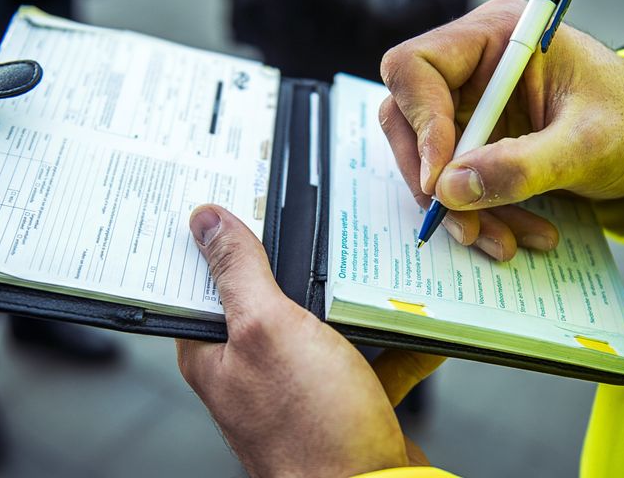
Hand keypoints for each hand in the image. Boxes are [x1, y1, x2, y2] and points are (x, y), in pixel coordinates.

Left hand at [176, 205, 441, 476]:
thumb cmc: (309, 431)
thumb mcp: (267, 330)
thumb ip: (237, 272)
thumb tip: (205, 221)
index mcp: (215, 351)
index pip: (202, 278)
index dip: (217, 236)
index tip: (237, 193)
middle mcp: (252, 368)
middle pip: (269, 294)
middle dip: (298, 259)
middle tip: (320, 215)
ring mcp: (300, 386)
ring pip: (325, 323)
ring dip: (354, 298)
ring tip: (377, 261)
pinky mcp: (345, 402)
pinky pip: (373, 358)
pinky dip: (399, 342)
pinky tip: (421, 323)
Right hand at [379, 0, 623, 260]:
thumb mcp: (587, 145)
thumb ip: (521, 165)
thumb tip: (448, 189)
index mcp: (498, 34)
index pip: (416, 68)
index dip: (419, 124)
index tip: (439, 181)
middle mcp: (473, 63)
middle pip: (408, 117)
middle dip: (435, 180)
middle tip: (463, 225)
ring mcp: (471, 102)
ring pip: (428, 158)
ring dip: (460, 208)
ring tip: (506, 242)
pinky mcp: (478, 138)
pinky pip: (454, 181)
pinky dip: (477, 213)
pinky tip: (514, 235)